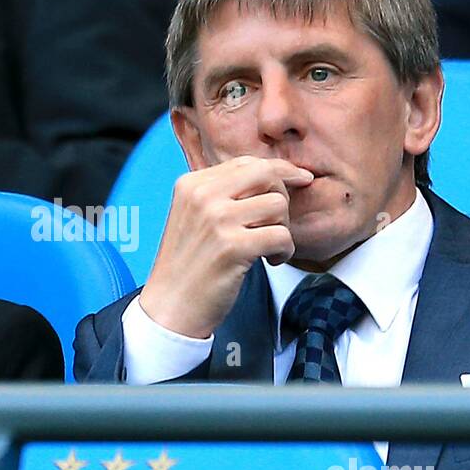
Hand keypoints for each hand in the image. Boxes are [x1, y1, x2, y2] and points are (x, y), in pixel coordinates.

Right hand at [139, 156, 311, 337]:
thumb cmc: (188, 266)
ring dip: (283, 228)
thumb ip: (224, 192)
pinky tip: (270, 260)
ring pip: (278, 205)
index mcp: (192, 184)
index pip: (247, 162)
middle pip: (267, 175)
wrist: (170, 307)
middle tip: (276, 223)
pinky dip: (285, 251)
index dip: (279, 170)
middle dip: (283, 197)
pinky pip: (281, 235)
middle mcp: (202, 196)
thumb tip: (273, 173)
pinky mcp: (233, 247)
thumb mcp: (194, 216)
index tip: (300, 179)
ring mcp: (217, 220)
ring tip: (268, 247)